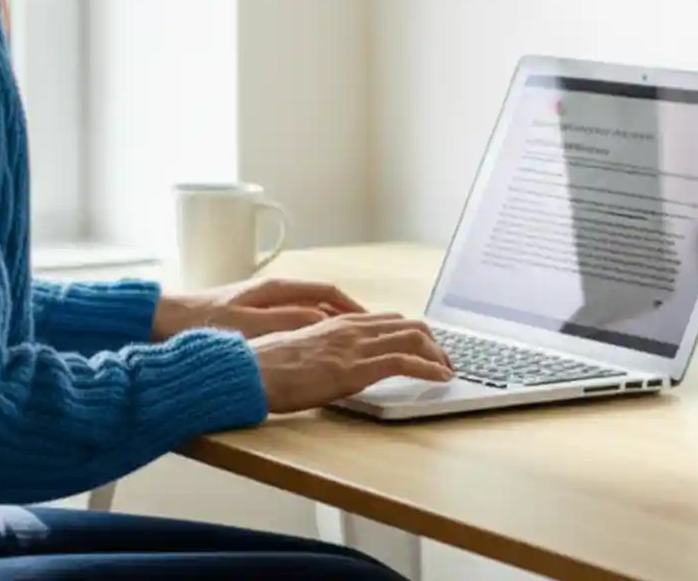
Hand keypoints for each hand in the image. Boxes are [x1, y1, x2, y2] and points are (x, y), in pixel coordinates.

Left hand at [152, 278, 365, 340]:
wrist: (160, 321)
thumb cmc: (200, 322)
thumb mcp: (247, 324)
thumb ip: (285, 321)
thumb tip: (320, 318)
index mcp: (276, 290)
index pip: (328, 293)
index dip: (353, 307)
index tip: (373, 320)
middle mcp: (273, 292)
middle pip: (323, 300)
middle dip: (349, 314)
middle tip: (372, 331)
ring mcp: (262, 303)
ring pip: (309, 310)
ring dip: (331, 322)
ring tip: (350, 339)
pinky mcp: (251, 316)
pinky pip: (293, 320)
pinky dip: (311, 329)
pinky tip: (312, 346)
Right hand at [254, 314, 453, 412]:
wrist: (248, 373)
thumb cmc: (266, 367)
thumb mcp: (302, 351)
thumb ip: (326, 350)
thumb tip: (338, 362)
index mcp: (338, 322)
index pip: (389, 320)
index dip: (413, 332)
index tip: (425, 347)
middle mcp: (352, 328)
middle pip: (409, 324)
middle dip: (434, 342)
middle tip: (444, 360)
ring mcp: (356, 346)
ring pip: (414, 337)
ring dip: (439, 355)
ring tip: (449, 369)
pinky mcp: (356, 367)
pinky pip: (405, 361)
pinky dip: (430, 368)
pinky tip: (442, 378)